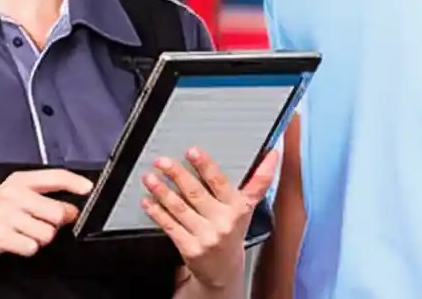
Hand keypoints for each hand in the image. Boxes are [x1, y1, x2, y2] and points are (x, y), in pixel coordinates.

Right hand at [0, 169, 92, 270]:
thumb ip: (44, 199)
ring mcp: (5, 214)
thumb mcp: (14, 199)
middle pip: (58, 212)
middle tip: (38, 225)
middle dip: (54, 224)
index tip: (89, 188)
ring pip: (47, 233)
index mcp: (18, 181)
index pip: (55, 176)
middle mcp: (12, 194)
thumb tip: (72, 209)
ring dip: (39, 239)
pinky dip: (27, 249)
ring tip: (22, 234)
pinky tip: (14, 243)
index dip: (76, 183)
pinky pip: (31, 247)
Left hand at [141, 147, 279, 289]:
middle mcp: (222, 222)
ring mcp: (205, 236)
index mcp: (238, 208)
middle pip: (196, 193)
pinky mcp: (189, 247)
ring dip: (162, 191)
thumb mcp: (249, 207)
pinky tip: (148, 200)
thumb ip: (258, 181)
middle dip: (177, 174)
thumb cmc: (234, 232)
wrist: (225, 270)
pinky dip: (157, 211)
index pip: (221, 182)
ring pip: (180, 208)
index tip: (194, 151)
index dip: (207, 166)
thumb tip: (272, 155)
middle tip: (163, 161)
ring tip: (150, 177)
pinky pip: (170, 225)